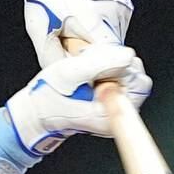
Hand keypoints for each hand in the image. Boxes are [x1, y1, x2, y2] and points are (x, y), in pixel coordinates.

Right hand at [5, 43, 150, 155]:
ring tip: (89, 70)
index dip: (121, 65)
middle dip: (118, 65)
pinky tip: (90, 74)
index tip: (100, 63)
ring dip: (112, 67)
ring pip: (129, 79)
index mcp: (111, 114)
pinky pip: (120, 84)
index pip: (138, 82)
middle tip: (91, 66)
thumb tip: (129, 55)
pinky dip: (108, 72)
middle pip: (137, 80)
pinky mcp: (110, 108)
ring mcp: (114, 113)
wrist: (35, 113)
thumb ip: (100, 63)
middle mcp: (116, 118)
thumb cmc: (46, 97)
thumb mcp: (69, 73)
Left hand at [24, 0, 133, 67]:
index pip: (108, 62)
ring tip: (75, 27)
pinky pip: (115, 30)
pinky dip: (101, 33)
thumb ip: (52, 57)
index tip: (87, 78)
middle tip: (71, 46)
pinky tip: (84, 18)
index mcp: (91, 19)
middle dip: (93, 60)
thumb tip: (66, 80)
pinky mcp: (125, 5)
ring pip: (113, 44)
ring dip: (96, 45)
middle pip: (110, 55)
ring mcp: (122, 7)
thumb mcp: (38, 26)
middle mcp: (113, 12)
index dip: (98, 74)